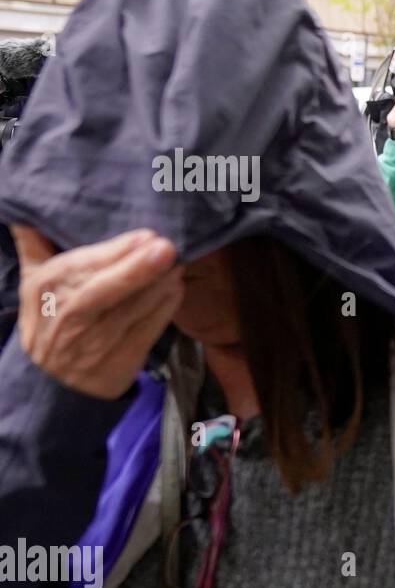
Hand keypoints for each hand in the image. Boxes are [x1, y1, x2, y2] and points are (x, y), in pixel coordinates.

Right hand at [11, 225, 182, 398]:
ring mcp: (89, 345)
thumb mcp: (34, 280)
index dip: (112, 254)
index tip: (144, 236)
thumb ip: (35, 244)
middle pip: (99, 293)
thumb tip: (24, 210)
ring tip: (177, 265)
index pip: (78, 269)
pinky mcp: (115, 364)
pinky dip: (161, 312)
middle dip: (134, 271)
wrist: (50, 378)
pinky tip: (176, 289)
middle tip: (165, 248)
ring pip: (126, 314)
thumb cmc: (51, 314)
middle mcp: (64, 318)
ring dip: (155, 289)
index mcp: (43, 289)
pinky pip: (142, 335)